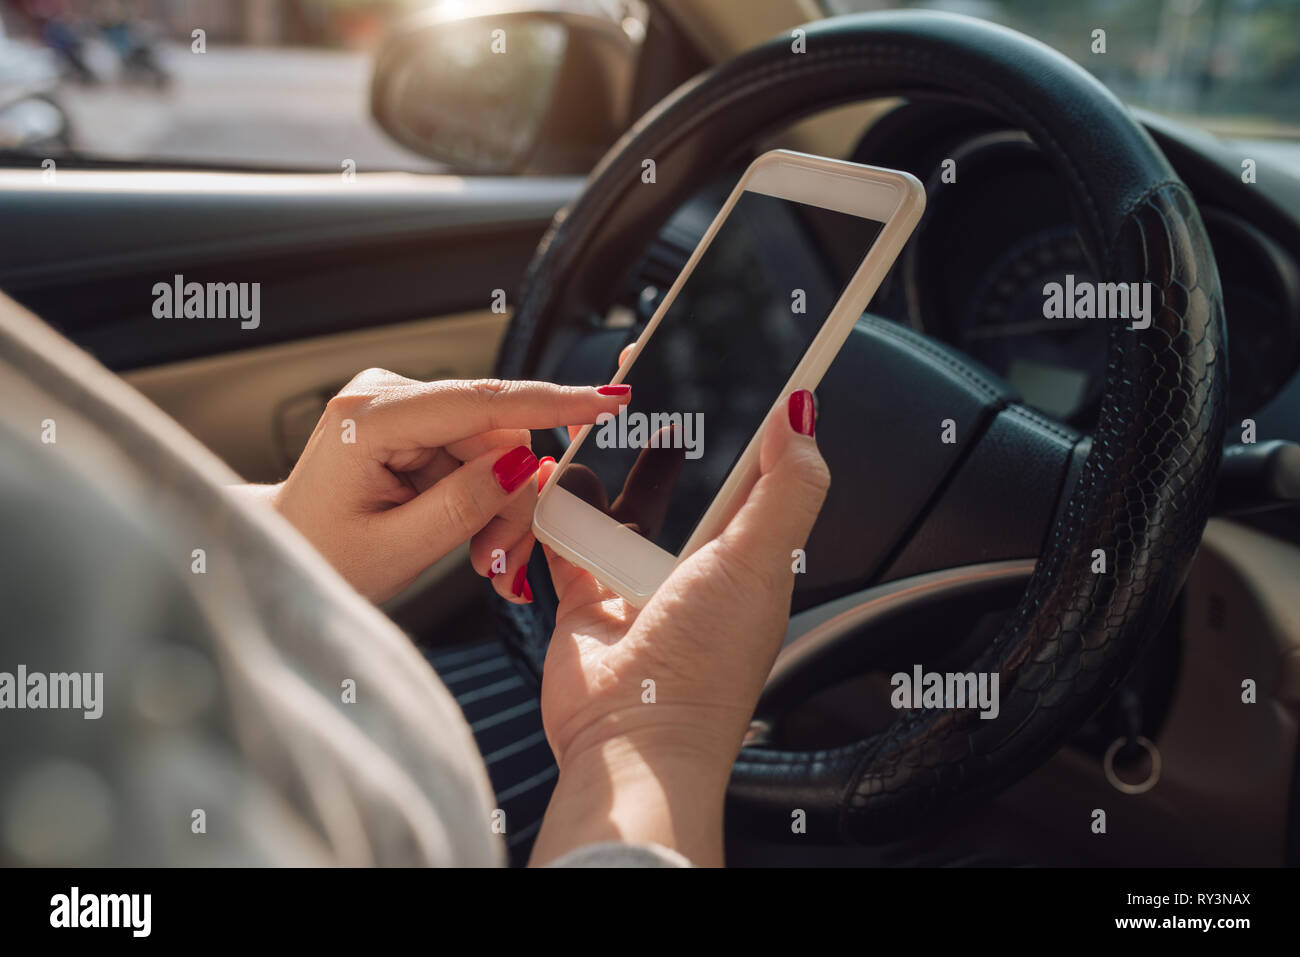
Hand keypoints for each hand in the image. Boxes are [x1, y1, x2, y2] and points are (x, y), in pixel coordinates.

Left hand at [256, 369, 630, 602]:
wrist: (284, 555)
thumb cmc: (321, 558)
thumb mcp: (397, 550)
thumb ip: (465, 505)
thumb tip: (528, 465)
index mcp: (369, 417)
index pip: (479, 402)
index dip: (552, 402)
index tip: (609, 400)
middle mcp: (385, 393)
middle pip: (498, 432)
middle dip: (513, 498)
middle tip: (501, 563)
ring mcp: (401, 403)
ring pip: (497, 446)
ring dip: (501, 506)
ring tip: (478, 558)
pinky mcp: (415, 420)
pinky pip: (480, 453)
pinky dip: (486, 498)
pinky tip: (469, 534)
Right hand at [530, 389, 826, 865]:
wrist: (632, 742)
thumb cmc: (705, 666)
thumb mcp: (761, 562)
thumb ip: (787, 486)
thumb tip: (804, 415)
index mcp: (747, 555)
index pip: (752, 472)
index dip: (745, 420)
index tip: (732, 362)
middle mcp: (692, 565)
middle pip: (675, 478)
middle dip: (660, 431)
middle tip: (644, 372)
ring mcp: (634, 580)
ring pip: (614, 502)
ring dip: (600, 468)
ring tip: (587, 425)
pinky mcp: (582, 596)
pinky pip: (564, 537)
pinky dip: (553, 510)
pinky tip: (546, 480)